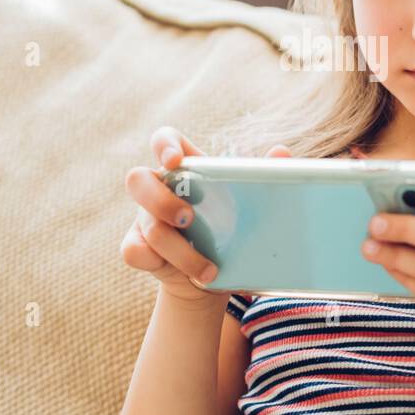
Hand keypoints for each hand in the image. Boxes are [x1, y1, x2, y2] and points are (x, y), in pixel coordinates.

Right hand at [121, 126, 290, 305]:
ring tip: (209, 270)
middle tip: (188, 218)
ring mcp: (143, 218)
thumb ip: (262, 175)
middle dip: (160, 200)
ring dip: (180, 251)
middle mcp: (157, 189)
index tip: (177, 160)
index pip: (164, 140)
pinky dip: (156, 262)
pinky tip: (183, 274)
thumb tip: (282, 154)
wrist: (213, 275)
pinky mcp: (138, 247)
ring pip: (147, 226)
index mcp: (183, 168)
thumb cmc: (229, 226)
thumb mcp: (245, 202)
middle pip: (136, 179)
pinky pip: (132, 251)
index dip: (164, 145)